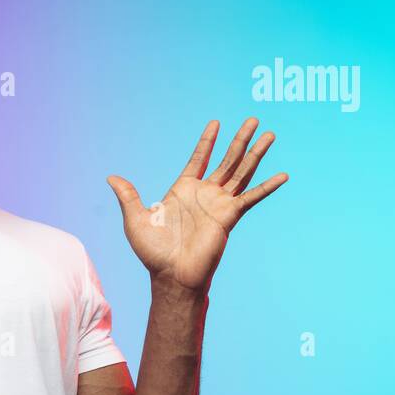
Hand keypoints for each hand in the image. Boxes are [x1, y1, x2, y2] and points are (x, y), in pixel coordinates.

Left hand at [106, 117, 288, 293]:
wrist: (171, 275)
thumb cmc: (153, 252)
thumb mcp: (136, 219)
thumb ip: (128, 196)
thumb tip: (111, 177)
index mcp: (183, 190)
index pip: (199, 158)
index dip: (207, 141)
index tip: (216, 122)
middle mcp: (204, 194)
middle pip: (226, 160)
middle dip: (239, 140)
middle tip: (253, 120)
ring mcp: (219, 204)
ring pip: (242, 172)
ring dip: (256, 153)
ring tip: (270, 134)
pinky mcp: (229, 216)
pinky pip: (251, 198)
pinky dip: (267, 187)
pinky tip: (283, 175)